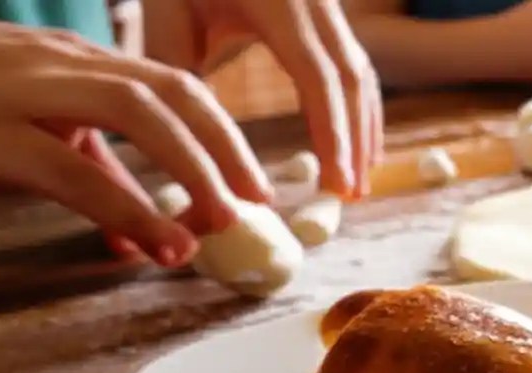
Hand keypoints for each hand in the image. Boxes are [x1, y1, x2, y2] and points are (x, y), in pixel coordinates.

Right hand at [0, 22, 270, 265]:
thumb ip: (88, 169)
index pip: (171, 86)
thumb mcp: (30, 128)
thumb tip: (137, 236)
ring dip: (191, 169)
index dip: (222, 136)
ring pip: (134, 112)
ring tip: (224, 221)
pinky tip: (160, 245)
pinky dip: (127, 210)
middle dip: (225, 146)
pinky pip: (72, 170)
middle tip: (259, 201)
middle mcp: (58, 63)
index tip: (254, 185)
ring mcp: (24, 90)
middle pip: (169, 90)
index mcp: (76, 62)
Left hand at [143, 0, 382, 198]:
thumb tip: (188, 144)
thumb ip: (179, 73)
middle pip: (350, 78)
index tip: (335, 184)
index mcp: (276, 1)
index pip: (317, 77)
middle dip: (354, 141)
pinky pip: (355, 61)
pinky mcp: (329, 10)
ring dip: (364, 128)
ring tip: (358, 178)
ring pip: (361, 71)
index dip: (332, 134)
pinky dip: (359, 105)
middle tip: (351, 195)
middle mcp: (313, 0)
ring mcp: (327, 2)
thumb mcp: (167, 12)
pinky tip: (355, 140)